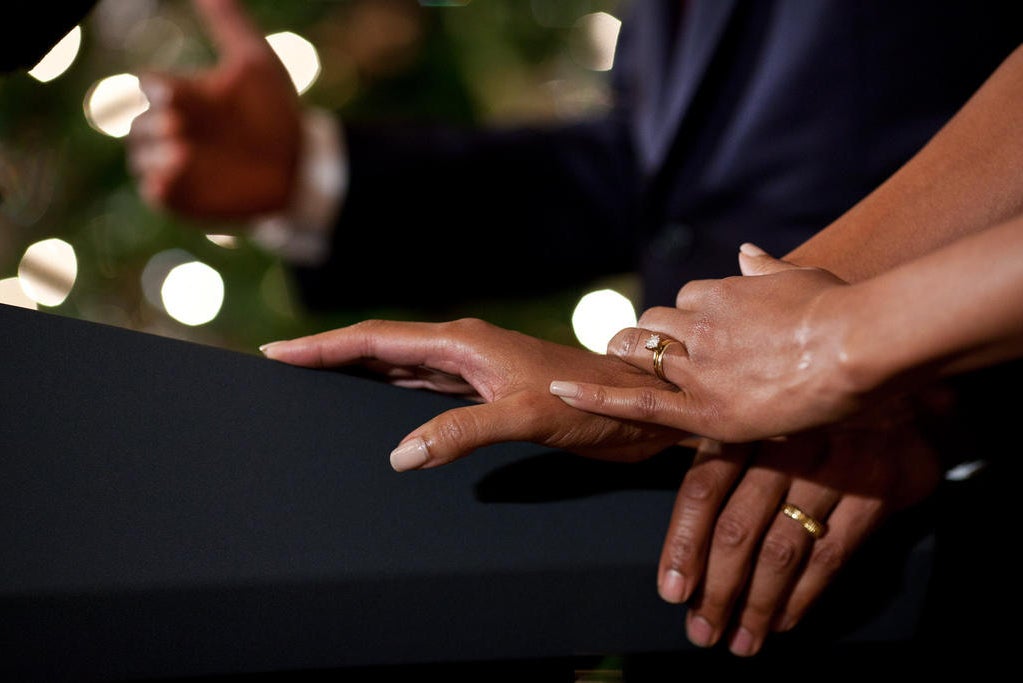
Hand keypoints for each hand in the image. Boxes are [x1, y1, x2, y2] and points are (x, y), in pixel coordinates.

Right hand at [127, 0, 301, 219]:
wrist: (300, 166)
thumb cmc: (276, 112)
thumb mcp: (257, 64)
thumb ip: (230, 24)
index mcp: (181, 95)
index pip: (149, 85)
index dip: (157, 88)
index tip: (173, 91)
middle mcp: (169, 129)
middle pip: (137, 121)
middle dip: (154, 122)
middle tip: (178, 124)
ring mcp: (172, 165)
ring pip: (141, 155)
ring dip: (156, 153)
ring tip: (183, 152)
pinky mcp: (181, 198)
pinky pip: (155, 192)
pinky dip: (159, 185)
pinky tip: (170, 178)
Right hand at [261, 318, 690, 469]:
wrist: (640, 405)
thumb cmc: (591, 403)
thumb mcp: (527, 416)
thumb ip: (463, 432)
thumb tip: (400, 456)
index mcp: (464, 342)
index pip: (378, 340)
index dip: (325, 346)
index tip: (279, 352)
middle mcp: (464, 349)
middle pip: (381, 348)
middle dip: (330, 355)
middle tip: (282, 365)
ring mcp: (475, 369)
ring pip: (402, 368)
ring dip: (358, 372)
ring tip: (315, 381)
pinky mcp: (488, 391)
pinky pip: (426, 389)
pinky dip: (392, 395)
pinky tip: (378, 407)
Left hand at [550, 245, 863, 441]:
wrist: (859, 343)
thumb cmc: (846, 311)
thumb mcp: (804, 278)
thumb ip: (768, 267)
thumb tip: (747, 250)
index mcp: (726, 296)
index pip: (688, 300)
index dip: (689, 316)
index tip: (697, 329)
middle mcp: (703, 327)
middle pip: (656, 326)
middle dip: (648, 336)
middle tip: (638, 348)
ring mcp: (700, 368)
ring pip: (644, 356)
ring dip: (631, 358)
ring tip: (616, 362)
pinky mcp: (703, 409)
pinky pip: (636, 402)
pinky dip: (594, 397)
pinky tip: (560, 394)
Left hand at [659, 397, 943, 656]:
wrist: (895, 384)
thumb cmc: (805, 409)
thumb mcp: (756, 410)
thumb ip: (715, 450)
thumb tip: (669, 517)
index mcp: (746, 423)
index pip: (703, 488)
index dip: (683, 543)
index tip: (671, 590)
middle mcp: (786, 442)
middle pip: (738, 527)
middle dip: (716, 588)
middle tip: (701, 631)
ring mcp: (835, 467)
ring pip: (782, 550)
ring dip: (757, 604)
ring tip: (740, 641)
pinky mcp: (876, 492)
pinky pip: (831, 556)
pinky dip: (802, 595)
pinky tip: (781, 620)